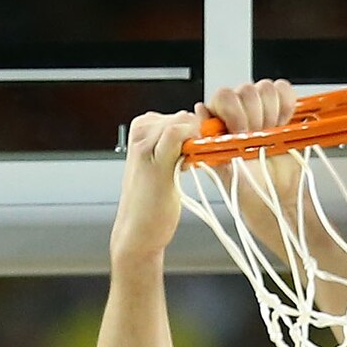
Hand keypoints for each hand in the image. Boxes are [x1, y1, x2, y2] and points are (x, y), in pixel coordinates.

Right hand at [111, 81, 297, 260]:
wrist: (139, 230)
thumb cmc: (154, 202)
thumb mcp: (164, 165)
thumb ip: (180, 146)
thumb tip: (203, 133)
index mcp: (142, 128)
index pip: (180, 116)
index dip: (199, 131)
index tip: (208, 149)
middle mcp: (141, 132)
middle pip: (183, 117)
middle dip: (201, 136)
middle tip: (207, 158)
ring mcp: (145, 144)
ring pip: (182, 123)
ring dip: (199, 142)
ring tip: (198, 166)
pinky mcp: (153, 160)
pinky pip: (179, 136)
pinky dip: (195, 145)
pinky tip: (193, 166)